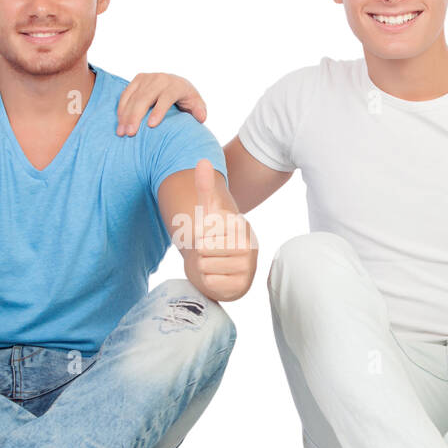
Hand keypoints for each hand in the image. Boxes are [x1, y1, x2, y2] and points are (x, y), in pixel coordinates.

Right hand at [115, 72, 206, 136]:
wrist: (177, 84)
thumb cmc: (187, 99)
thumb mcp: (196, 104)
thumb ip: (199, 111)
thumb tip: (201, 117)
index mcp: (176, 85)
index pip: (166, 97)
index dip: (159, 110)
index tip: (150, 125)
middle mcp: (161, 79)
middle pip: (145, 98)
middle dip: (136, 116)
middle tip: (130, 133)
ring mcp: (147, 78)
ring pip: (133, 97)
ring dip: (125, 115)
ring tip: (121, 132)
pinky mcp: (137, 79)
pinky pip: (126, 94)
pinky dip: (121, 108)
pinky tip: (120, 122)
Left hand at [179, 159, 256, 301]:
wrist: (220, 270)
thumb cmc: (214, 240)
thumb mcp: (208, 214)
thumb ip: (205, 189)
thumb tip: (203, 160)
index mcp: (240, 225)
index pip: (202, 230)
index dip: (199, 236)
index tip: (211, 237)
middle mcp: (248, 245)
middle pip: (202, 249)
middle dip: (200, 253)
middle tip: (210, 254)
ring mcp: (247, 268)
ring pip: (205, 265)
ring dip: (203, 268)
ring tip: (214, 265)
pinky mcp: (242, 286)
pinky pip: (210, 282)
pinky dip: (209, 282)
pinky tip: (218, 277)